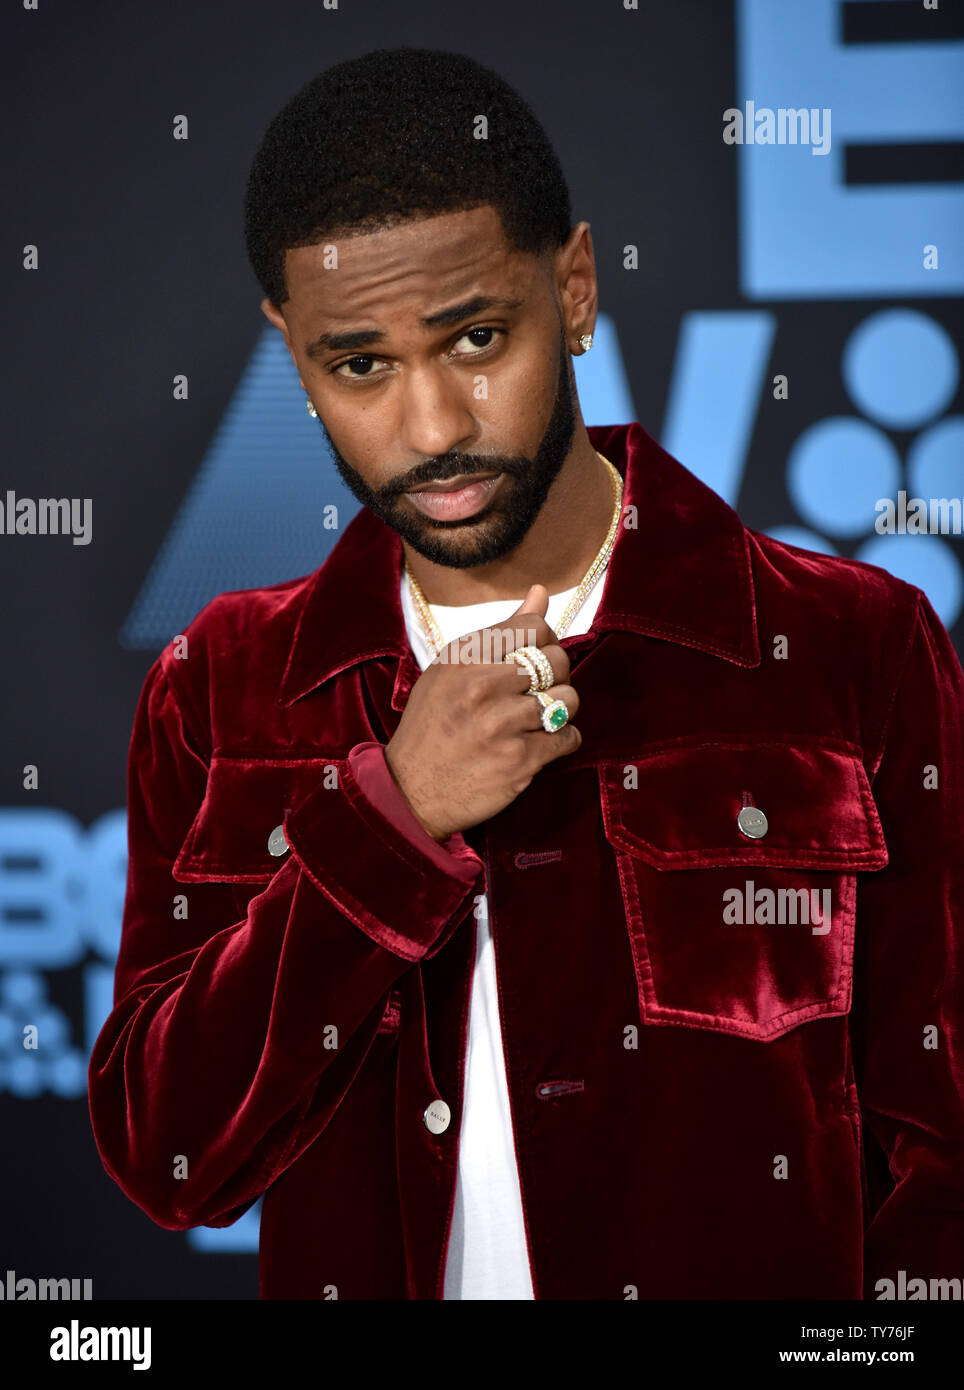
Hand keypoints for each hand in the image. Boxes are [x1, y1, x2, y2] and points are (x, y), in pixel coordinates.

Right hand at [384, 584, 581, 840]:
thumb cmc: (431, 727)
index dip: (544, 640)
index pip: (532, 627)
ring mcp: (502, 724)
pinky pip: (568, 737)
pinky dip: (563, 740)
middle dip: (557, 675)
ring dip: (561, 709)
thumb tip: (540, 593)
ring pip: (568, 699)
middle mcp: (482, 686)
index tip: (535, 657)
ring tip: (540, 718)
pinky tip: (541, 742)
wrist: (410, 791)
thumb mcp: (449, 672)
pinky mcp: (520, 760)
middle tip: (539, 691)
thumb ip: (499, 633)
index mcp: (463, 659)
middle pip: (556, 660)